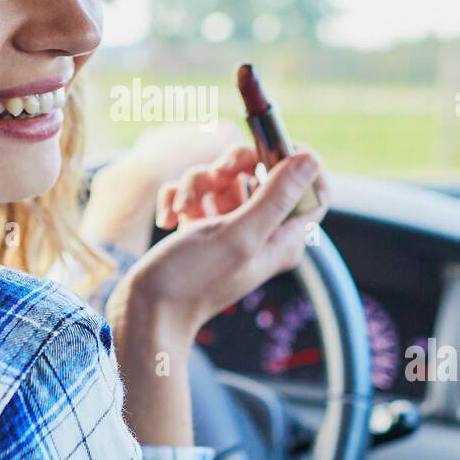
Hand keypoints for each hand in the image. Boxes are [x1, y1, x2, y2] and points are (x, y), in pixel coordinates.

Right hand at [105, 151, 327, 444]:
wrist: (146, 312)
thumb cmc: (193, 280)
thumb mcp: (240, 235)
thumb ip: (277, 198)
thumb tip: (311, 161)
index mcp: (282, 237)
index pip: (313, 190)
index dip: (299, 164)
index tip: (271, 148)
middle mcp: (259, 231)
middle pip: (261, 172)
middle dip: (233, 166)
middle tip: (218, 173)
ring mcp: (228, 228)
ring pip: (222, 178)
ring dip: (197, 183)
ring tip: (184, 208)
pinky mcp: (199, 227)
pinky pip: (194, 192)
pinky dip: (178, 196)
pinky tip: (169, 218)